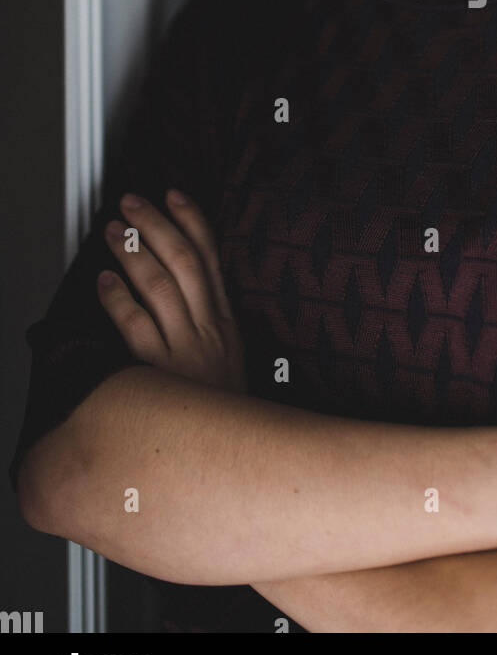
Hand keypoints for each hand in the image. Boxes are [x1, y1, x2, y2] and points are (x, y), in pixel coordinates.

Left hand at [98, 189, 246, 394]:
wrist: (235, 460)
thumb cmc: (224, 410)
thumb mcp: (230, 358)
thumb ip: (211, 322)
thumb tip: (187, 286)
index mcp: (227, 319)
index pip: (212, 255)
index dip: (192, 219)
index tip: (173, 194)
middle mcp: (210, 327)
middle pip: (183, 260)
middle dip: (155, 224)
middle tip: (131, 203)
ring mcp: (188, 348)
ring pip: (159, 285)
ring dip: (132, 252)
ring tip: (111, 232)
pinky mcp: (163, 373)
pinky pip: (137, 326)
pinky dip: (118, 299)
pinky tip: (104, 282)